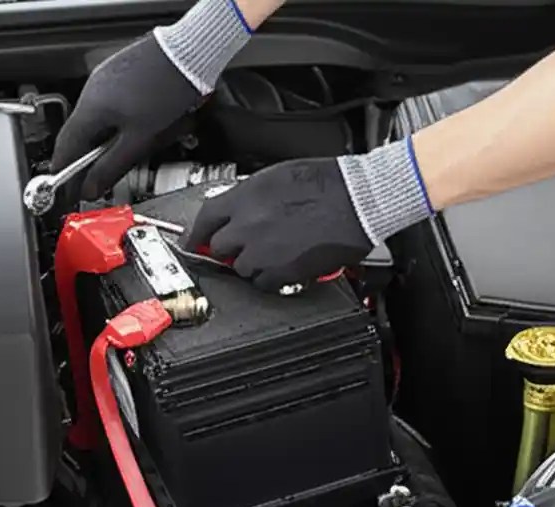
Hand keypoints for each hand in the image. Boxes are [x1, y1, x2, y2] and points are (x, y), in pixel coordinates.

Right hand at [51, 35, 200, 200]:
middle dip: (87, 160)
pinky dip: (115, 123)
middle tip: (96, 180)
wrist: (189, 53)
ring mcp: (105, 78)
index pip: (66, 149)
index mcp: (90, 108)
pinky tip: (133, 129)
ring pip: (96, 120)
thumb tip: (91, 188)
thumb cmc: (168, 90)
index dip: (65, 175)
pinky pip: (109, 105)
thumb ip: (112, 166)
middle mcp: (91, 90)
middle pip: (80, 135)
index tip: (69, 192)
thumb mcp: (140, 140)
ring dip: (104, 141)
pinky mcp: (120, 72)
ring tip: (121, 155)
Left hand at [181, 159, 375, 291]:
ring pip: (241, 267)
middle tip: (243, 246)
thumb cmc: (328, 183)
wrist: (359, 200)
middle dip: (229, 248)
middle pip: (220, 247)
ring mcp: (264, 251)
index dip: (197, 233)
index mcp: (246, 196)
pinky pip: (263, 283)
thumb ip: (252, 196)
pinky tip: (284, 265)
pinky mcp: (284, 271)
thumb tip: (240, 209)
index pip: (206, 218)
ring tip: (274, 251)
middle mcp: (249, 225)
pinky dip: (270, 278)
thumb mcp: (278, 176)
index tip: (195, 242)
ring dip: (251, 262)